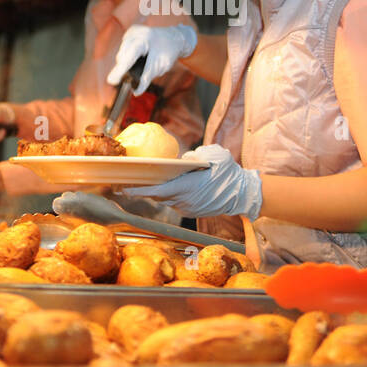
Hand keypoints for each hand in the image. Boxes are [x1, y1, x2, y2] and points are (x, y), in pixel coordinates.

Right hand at [107, 24, 196, 95]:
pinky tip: (137, 57)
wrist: (174, 37)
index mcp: (146, 38)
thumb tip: (136, 91)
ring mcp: (132, 31)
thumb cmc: (169, 52)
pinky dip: (128, 56)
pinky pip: (124, 49)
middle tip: (127, 78)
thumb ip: (147, 77)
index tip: (112, 81)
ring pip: (122, 53)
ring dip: (126, 63)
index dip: (120, 70)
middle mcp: (136, 32)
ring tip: (140, 64)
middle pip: (123, 56)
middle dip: (124, 69)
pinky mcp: (130, 32)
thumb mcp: (161, 66)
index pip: (130, 55)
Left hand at [122, 144, 261, 219]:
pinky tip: (163, 187)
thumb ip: (194, 156)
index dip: (139, 190)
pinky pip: (174, 202)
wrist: (242, 193)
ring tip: (141, 183)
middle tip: (124, 183)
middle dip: (142, 189)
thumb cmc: (229, 172)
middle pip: (157, 195)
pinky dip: (168, 195)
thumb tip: (181, 160)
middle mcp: (185, 200)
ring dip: (155, 192)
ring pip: (165, 199)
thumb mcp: (213, 155)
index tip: (123, 189)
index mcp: (188, 186)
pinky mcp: (191, 211)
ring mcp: (187, 208)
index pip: (158, 190)